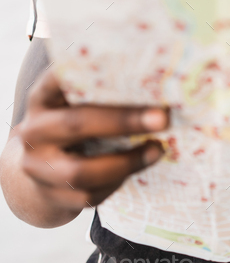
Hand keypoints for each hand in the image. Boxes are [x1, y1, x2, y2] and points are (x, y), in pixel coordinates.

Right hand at [15, 69, 168, 215]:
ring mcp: (37, 166)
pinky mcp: (49, 195)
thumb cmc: (73, 124)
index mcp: (42, 97)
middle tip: (163, 118)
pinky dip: (117, 183)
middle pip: (76, 124)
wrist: (42, 168)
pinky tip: (137, 168)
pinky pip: (87, 196)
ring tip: (157, 149)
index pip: (59, 78)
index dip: (88, 71)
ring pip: (81, 171)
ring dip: (127, 162)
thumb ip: (101, 88)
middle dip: (123, 122)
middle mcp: (34, 130)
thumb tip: (153, 71)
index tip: (130, 66)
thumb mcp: (76, 101)